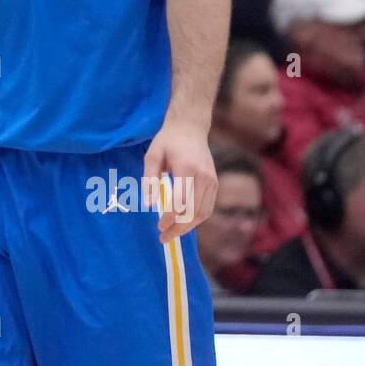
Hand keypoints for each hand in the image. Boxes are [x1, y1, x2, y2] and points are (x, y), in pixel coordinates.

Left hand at [143, 119, 216, 242]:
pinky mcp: (215, 183)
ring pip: (203, 213)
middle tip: (163, 238)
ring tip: (171, 234)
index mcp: (187, 168)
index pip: (181, 202)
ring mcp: (212, 180)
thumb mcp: (152, 155)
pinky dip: (196, 219)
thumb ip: (149, 180)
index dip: (170, 218)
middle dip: (178, 228)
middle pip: (193, 212)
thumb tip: (149, 205)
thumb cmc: (167, 141)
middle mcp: (204, 176)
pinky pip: (207, 208)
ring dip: (188, 227)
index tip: (158, 227)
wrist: (190, 127)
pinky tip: (182, 224)